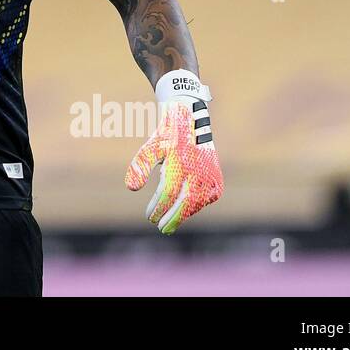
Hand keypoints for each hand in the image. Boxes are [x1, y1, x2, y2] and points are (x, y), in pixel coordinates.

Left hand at [126, 70, 223, 233]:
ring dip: (182, 214)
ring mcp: (211, 178)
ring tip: (169, 220)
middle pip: (184, 205)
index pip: (167, 195)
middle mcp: (198, 172)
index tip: (149, 216)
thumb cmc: (166, 137)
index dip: (157, 208)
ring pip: (195, 204)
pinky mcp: (217, 182)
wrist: (191, 122)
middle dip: (172, 218)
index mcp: (179, 164)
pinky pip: (204, 200)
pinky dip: (193, 206)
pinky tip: (183, 209)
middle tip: (161, 227)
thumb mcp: (150, 148)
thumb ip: (140, 166)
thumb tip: (131, 188)